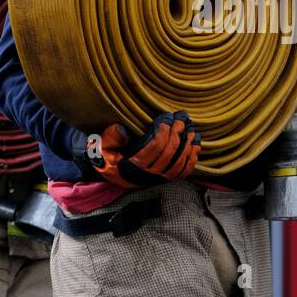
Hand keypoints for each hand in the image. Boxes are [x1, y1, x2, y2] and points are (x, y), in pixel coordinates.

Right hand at [74, 111, 200, 188]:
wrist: (112, 175)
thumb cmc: (108, 158)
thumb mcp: (100, 148)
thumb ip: (109, 138)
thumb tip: (123, 130)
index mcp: (134, 166)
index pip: (155, 147)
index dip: (164, 131)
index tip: (167, 117)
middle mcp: (149, 175)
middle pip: (170, 152)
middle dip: (178, 133)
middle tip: (182, 117)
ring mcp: (159, 179)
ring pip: (179, 162)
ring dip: (188, 144)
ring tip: (191, 128)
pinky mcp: (166, 180)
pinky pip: (183, 172)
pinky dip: (192, 159)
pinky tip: (196, 144)